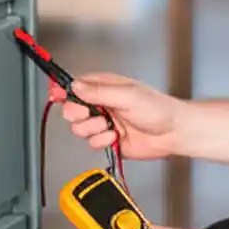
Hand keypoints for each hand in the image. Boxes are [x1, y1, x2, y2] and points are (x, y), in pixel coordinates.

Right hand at [50, 73, 185, 159]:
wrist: (173, 133)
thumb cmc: (158, 108)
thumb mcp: (127, 95)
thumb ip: (99, 92)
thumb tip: (76, 86)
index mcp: (105, 86)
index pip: (76, 85)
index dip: (64, 90)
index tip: (56, 94)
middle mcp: (102, 103)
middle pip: (71, 109)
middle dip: (78, 114)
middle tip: (92, 114)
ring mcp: (104, 122)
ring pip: (79, 128)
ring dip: (92, 129)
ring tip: (109, 126)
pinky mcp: (107, 139)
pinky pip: (91, 143)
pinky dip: (102, 141)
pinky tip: (115, 137)